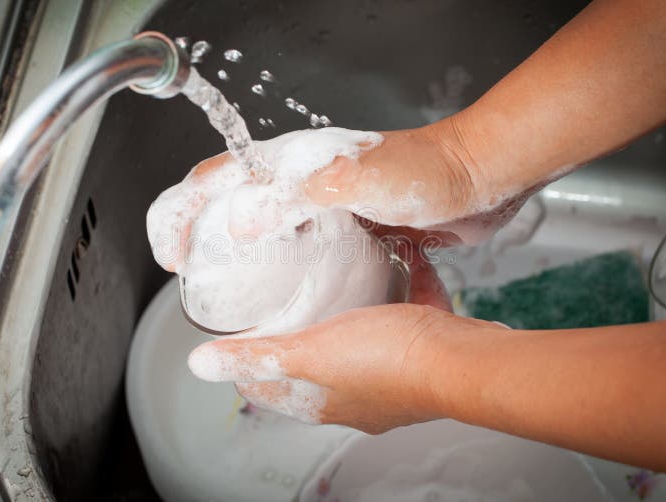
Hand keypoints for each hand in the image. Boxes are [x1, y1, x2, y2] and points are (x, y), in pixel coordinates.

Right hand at [147, 118, 497, 272]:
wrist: (476, 179)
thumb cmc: (425, 170)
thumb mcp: (359, 180)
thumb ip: (301, 194)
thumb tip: (241, 222)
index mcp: (291, 165)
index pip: (215, 178)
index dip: (181, 213)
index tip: (174, 258)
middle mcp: (300, 184)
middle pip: (230, 204)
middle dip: (198, 236)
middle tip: (189, 279)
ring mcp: (323, 207)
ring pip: (264, 230)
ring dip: (238, 257)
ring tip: (228, 297)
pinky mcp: (347, 228)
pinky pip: (302, 249)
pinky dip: (284, 270)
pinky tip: (287, 298)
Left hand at [187, 256, 505, 433]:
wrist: (464, 359)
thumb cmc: (390, 358)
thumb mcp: (309, 352)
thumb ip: (258, 357)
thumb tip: (200, 365)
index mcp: (323, 399)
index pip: (271, 389)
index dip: (250, 364)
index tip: (240, 335)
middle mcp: (357, 394)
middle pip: (314, 364)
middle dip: (296, 333)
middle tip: (283, 299)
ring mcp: (392, 375)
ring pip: (358, 341)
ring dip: (344, 314)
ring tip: (332, 280)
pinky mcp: (421, 350)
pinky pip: (401, 317)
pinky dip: (394, 294)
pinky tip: (391, 265)